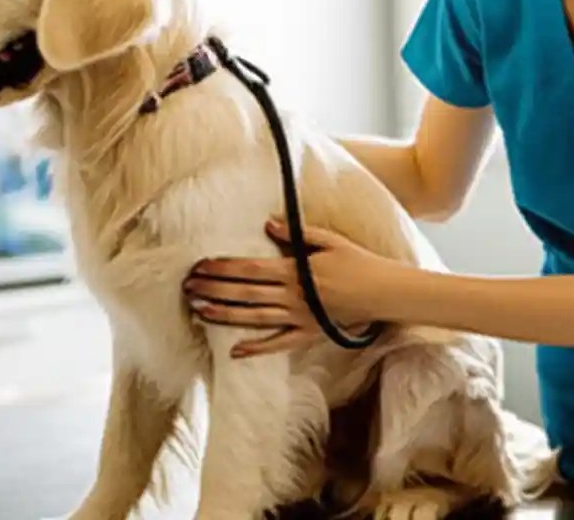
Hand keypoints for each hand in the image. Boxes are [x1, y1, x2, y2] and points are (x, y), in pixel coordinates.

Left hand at [183, 218, 396, 357]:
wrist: (385, 292)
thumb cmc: (360, 262)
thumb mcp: (331, 240)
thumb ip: (298, 234)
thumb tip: (268, 223)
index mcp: (297, 270)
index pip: (251, 268)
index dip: (224, 267)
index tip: (200, 266)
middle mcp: (294, 296)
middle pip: (246, 292)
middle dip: (215, 289)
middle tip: (188, 287)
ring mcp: (300, 317)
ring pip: (255, 317)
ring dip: (225, 315)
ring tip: (199, 312)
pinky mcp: (310, 333)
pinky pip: (279, 343)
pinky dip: (256, 348)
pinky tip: (234, 351)